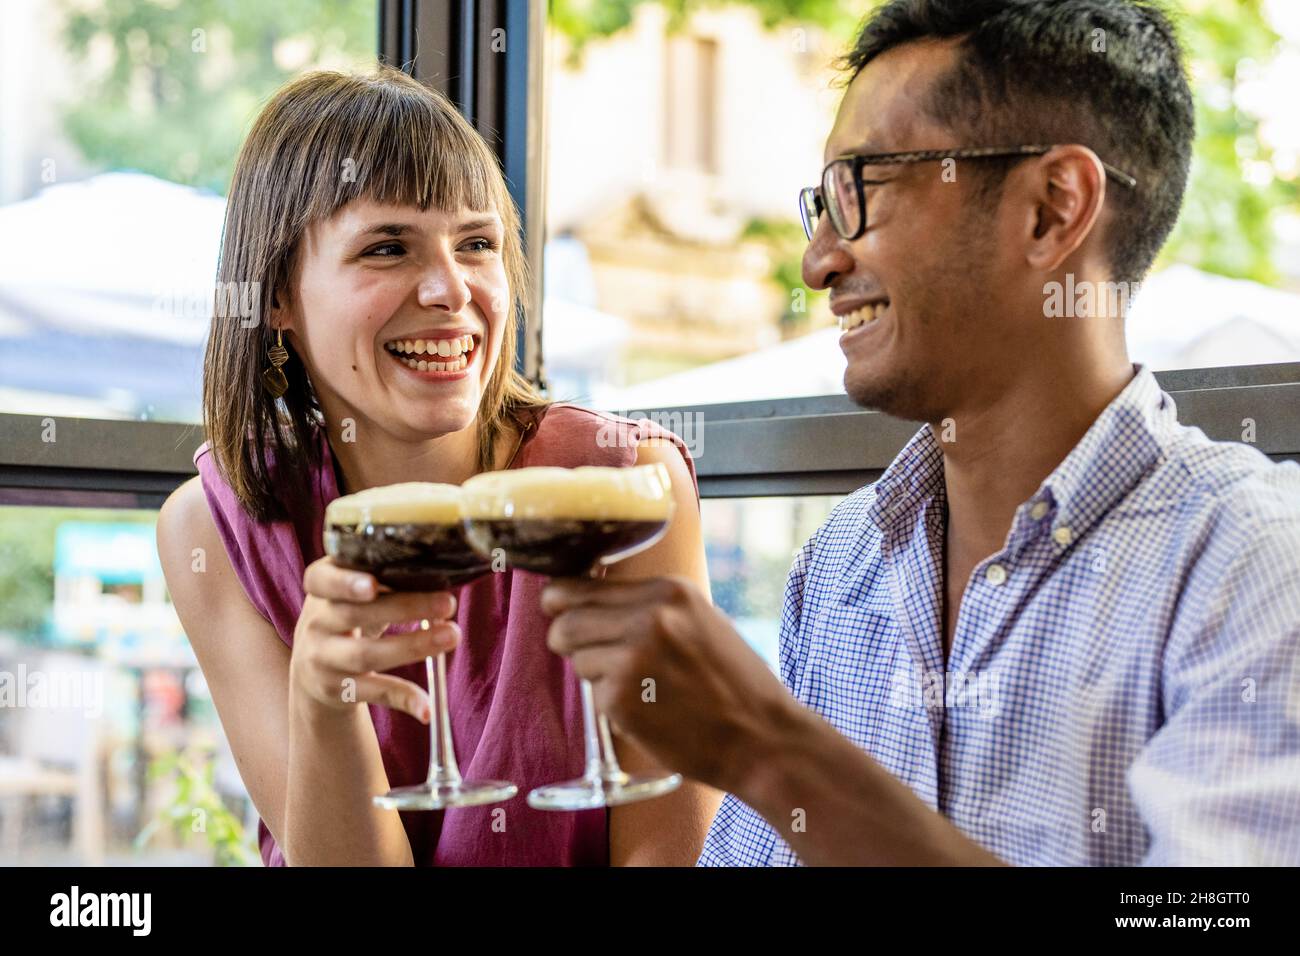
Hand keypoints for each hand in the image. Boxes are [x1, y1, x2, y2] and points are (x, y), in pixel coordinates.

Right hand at [290, 556, 460, 722]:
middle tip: (448, 603)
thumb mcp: (351, 589)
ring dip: (413, 646)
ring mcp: (324, 659)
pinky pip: (375, 692)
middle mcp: (316, 623)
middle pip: (356, 615)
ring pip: (367, 654)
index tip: (374, 584)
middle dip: (405, 607)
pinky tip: (428, 707)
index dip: (345, 582)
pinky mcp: (338, 690)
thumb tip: (439, 572)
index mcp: (320, 587)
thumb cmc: (348, 612)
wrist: (312, 667)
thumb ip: (381, 577)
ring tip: (452, 635)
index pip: (321, 580)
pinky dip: (404, 699)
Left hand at [542, 575, 795, 791]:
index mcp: (669, 591)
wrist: (762, 737)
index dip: (562, 600)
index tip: (555, 608)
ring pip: (577, 657)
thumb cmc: (734, 683)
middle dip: (565, 638)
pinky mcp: (623, 699)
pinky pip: (594, 694)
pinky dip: (612, 704)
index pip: (584, 585)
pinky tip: (649, 709)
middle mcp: (649, 617)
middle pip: (566, 620)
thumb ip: (649, 607)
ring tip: (640, 685)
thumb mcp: (699, 620)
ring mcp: (633, 658)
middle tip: (585, 653)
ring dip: (595, 673)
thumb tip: (584, 600)